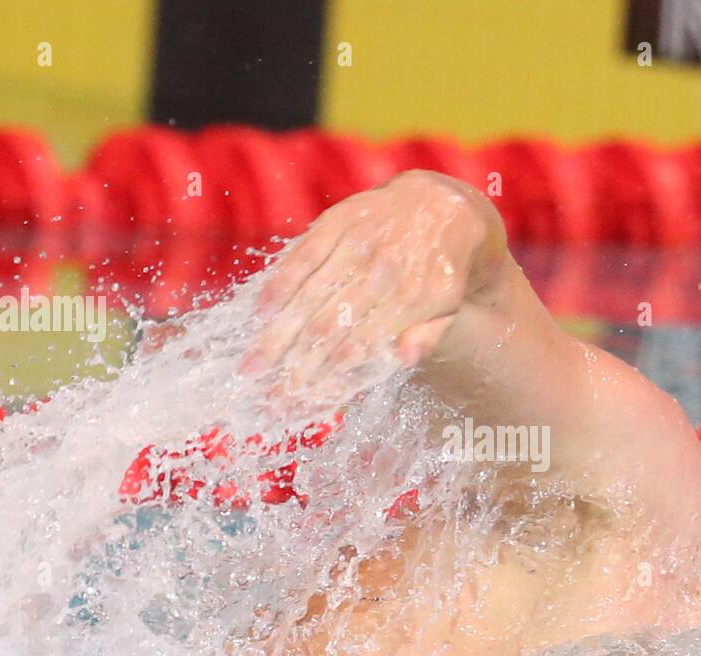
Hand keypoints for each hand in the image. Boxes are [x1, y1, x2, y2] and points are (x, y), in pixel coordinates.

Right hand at [241, 170, 501, 404]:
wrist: (440, 207)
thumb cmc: (439, 271)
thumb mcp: (449, 308)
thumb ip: (430, 337)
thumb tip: (404, 358)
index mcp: (414, 300)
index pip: (361, 347)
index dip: (327, 378)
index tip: (298, 404)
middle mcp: (386, 273)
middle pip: (330, 328)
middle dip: (294, 367)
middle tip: (266, 397)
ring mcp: (360, 246)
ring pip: (310, 297)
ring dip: (277, 335)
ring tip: (250, 366)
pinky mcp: (340, 223)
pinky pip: (303, 256)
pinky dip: (279, 284)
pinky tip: (259, 313)